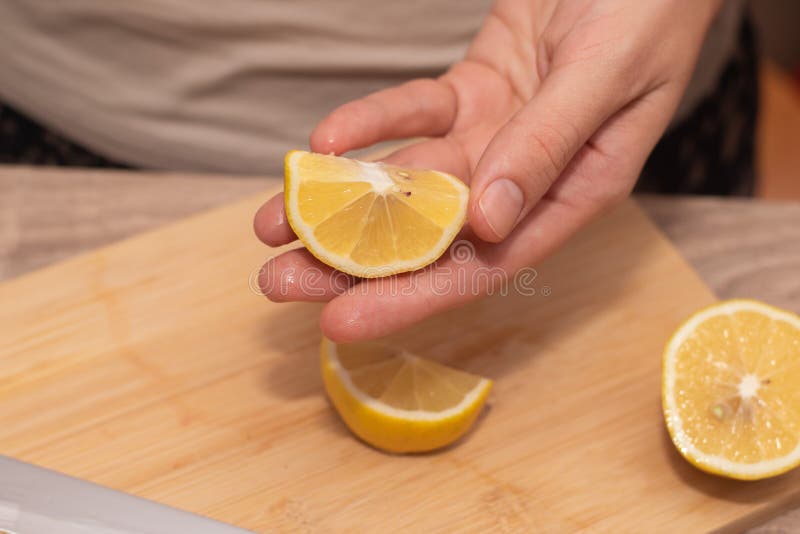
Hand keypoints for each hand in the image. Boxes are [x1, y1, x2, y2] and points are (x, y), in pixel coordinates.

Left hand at [254, 0, 721, 340]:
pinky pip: (414, 112)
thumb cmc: (647, 7)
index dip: (411, 298)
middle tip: (278, 281)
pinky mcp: (471, 93)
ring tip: (270, 223)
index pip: (485, 264)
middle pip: (433, 235)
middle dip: (352, 261)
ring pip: (408, 180)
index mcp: (574, 192)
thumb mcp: (606, 74)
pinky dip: (371, 123)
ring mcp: (495, 135)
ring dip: (340, 200)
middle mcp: (527, 177)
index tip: (339, 321)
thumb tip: (487, 223)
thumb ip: (548, 144)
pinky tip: (326, 141)